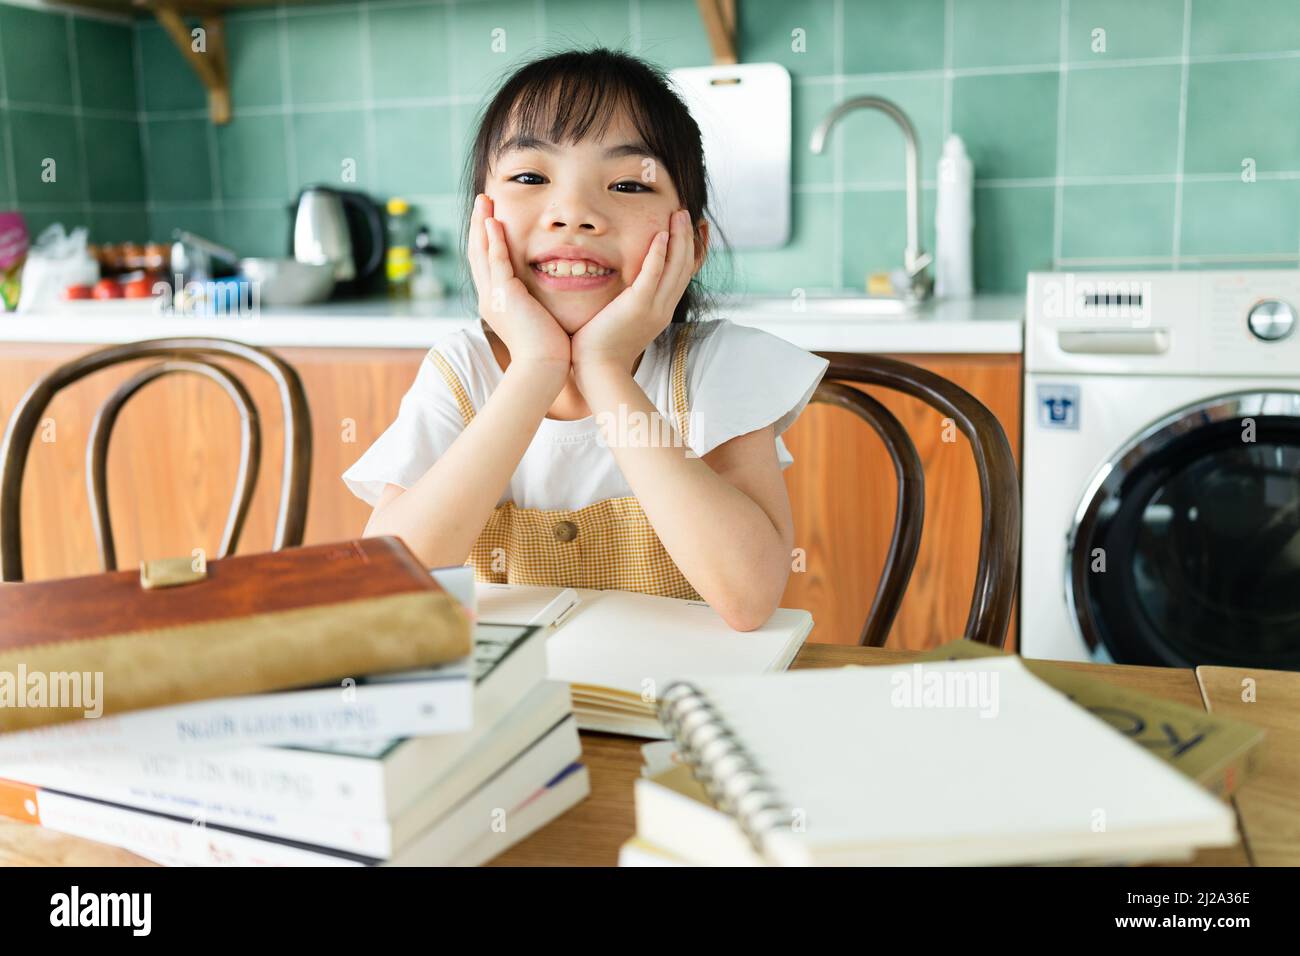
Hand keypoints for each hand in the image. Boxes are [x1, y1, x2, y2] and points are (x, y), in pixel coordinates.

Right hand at [467, 194, 570, 371]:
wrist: (544, 367)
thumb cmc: (548, 350)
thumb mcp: (539, 321)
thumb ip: (537, 305)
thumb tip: (548, 299)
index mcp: (496, 303)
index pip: (487, 264)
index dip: (487, 240)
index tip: (491, 218)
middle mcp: (489, 297)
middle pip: (478, 254)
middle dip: (479, 225)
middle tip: (482, 201)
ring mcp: (493, 296)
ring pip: (481, 252)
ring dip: (482, 224)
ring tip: (484, 201)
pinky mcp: (504, 295)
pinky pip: (495, 261)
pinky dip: (493, 240)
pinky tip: (494, 221)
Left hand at [571, 209, 695, 384]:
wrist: (598, 370)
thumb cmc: (602, 348)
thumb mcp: (623, 321)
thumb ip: (627, 303)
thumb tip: (622, 290)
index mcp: (661, 311)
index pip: (683, 276)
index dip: (691, 251)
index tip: (693, 230)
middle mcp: (663, 308)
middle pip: (685, 267)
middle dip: (688, 237)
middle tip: (686, 213)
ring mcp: (653, 308)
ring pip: (675, 267)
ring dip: (678, 238)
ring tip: (677, 214)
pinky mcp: (637, 306)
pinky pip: (652, 275)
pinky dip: (659, 254)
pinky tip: (660, 235)